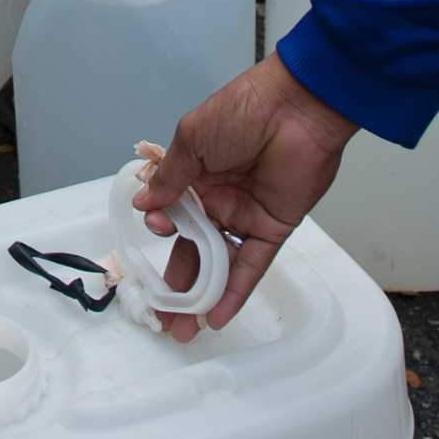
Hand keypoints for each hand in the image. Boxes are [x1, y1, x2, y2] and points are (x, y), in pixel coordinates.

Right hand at [133, 55, 357, 341]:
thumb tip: (141, 204)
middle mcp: (218, 198)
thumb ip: (169, 177)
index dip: (160, 227)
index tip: (154, 229)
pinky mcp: (272, 229)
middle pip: (192, 248)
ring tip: (183, 329)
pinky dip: (234, 292)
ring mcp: (245, 216)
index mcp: (195, 173)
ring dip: (202, 296)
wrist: (297, 108)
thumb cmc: (241, 113)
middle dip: (176, 282)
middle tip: (161, 314)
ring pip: (219, 264)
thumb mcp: (193, 138)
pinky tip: (217, 316)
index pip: (170, 212)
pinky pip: (251, 266)